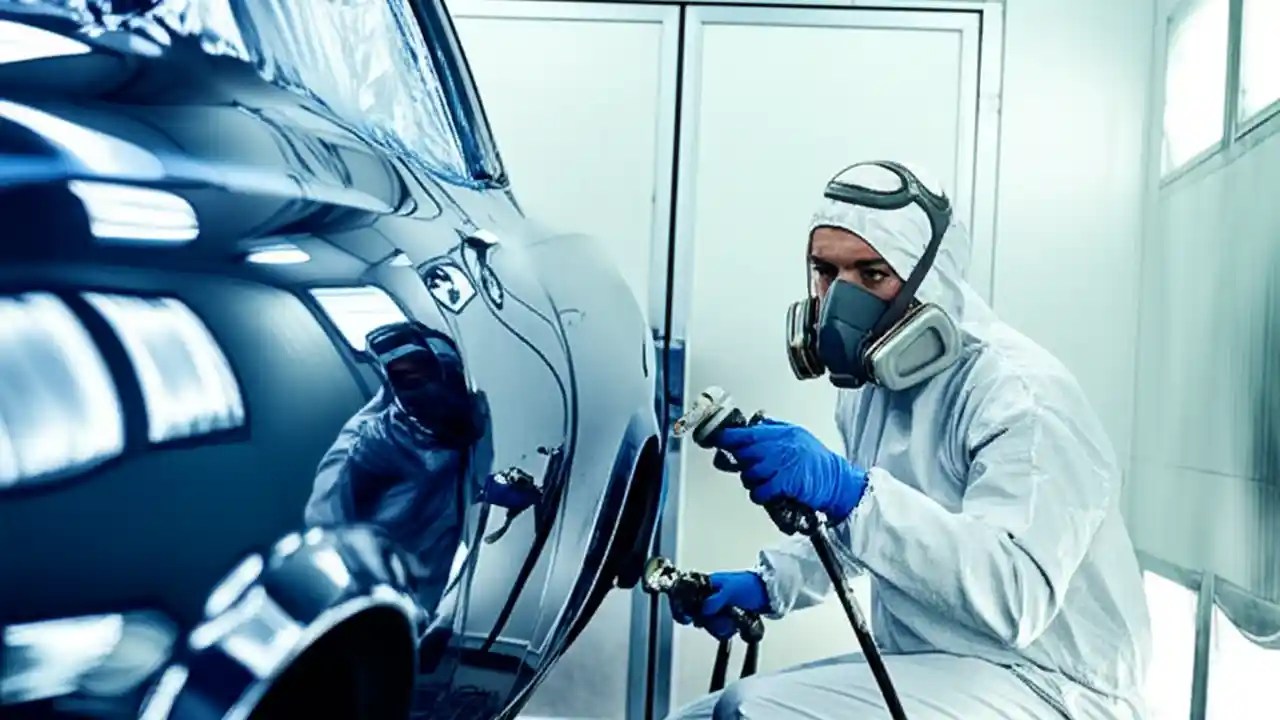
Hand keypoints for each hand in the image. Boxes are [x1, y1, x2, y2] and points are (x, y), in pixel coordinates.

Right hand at [670, 571, 768, 639]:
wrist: (768, 592)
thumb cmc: (749, 585)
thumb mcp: (730, 590)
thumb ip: (714, 601)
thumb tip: (702, 612)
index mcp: (707, 585)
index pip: (688, 597)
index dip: (684, 608)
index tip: (686, 619)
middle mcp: (710, 597)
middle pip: (698, 615)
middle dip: (710, 621)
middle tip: (722, 618)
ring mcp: (719, 608)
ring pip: (709, 624)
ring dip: (720, 626)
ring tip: (732, 622)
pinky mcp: (727, 617)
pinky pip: (720, 628)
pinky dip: (727, 630)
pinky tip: (735, 626)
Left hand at [713, 419, 867, 521]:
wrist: (838, 482)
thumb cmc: (818, 462)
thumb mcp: (798, 436)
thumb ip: (775, 430)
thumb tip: (753, 425)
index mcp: (782, 432)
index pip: (747, 432)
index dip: (728, 437)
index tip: (717, 439)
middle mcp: (781, 445)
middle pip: (744, 453)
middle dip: (742, 463)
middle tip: (749, 468)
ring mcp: (782, 464)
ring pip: (749, 473)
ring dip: (752, 481)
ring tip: (765, 481)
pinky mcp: (786, 482)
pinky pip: (759, 490)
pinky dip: (760, 495)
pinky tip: (768, 494)